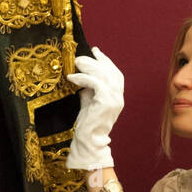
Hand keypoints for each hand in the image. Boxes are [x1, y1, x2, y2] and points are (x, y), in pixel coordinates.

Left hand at [65, 48, 124, 172]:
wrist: (89, 141)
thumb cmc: (88, 123)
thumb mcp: (89, 101)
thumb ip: (89, 88)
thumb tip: (81, 75)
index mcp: (117, 95)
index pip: (114, 72)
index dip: (105, 60)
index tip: (95, 50)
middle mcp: (119, 96)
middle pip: (110, 71)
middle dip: (95, 61)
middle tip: (80, 57)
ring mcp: (115, 99)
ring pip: (104, 75)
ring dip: (89, 67)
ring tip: (76, 63)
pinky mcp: (107, 102)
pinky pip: (96, 83)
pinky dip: (83, 78)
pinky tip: (72, 78)